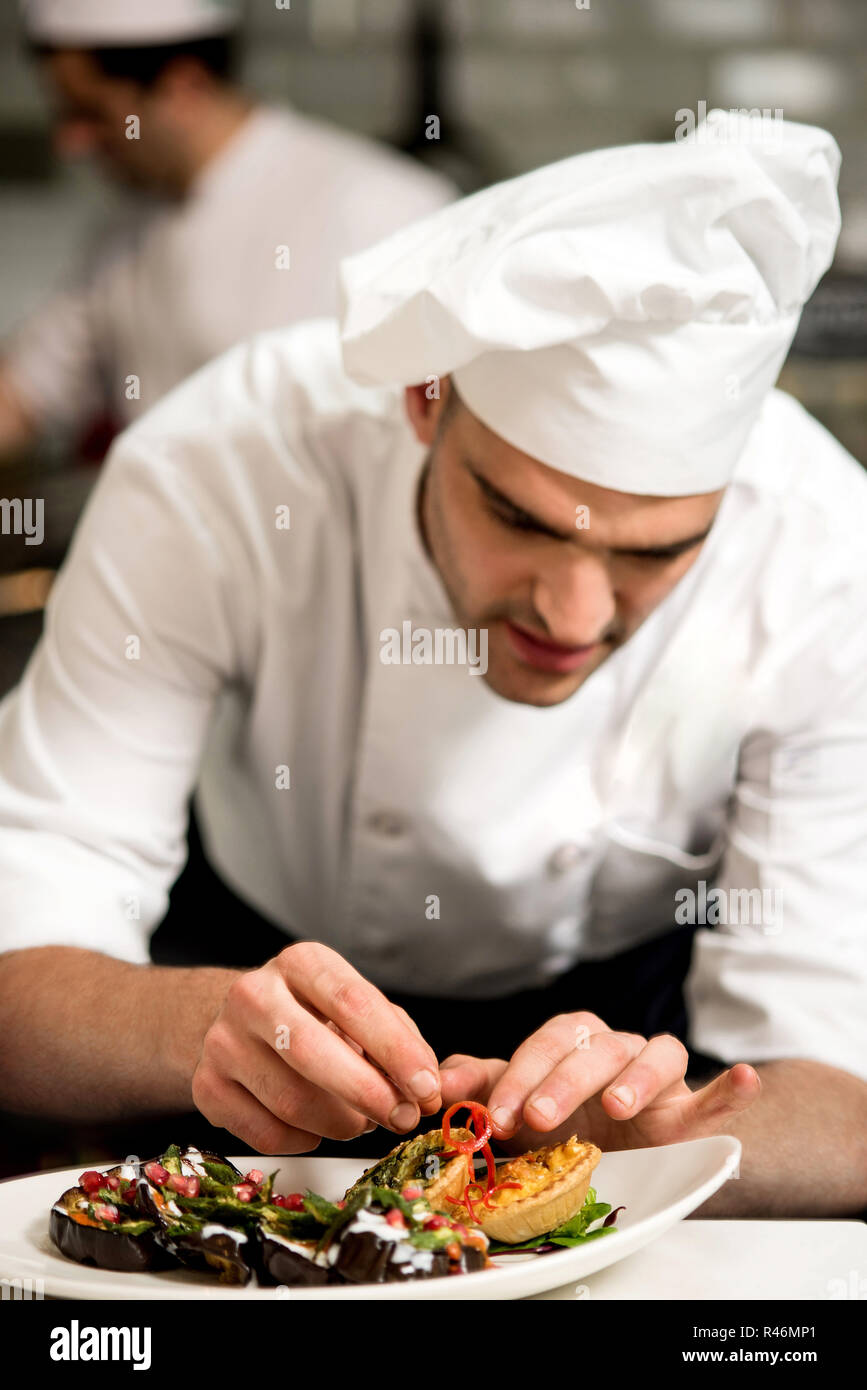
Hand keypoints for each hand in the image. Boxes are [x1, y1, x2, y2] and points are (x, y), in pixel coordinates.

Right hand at [192, 942, 441, 1152]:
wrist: (243, 1024)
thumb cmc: (317, 1017)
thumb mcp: (361, 1011)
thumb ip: (404, 1042)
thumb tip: (439, 1084)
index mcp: (301, 963)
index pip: (353, 1002)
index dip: (396, 1050)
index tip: (426, 1087)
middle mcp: (254, 994)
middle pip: (314, 1052)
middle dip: (369, 1093)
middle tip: (403, 1117)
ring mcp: (222, 1041)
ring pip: (292, 1102)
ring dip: (341, 1123)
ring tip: (359, 1120)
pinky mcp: (205, 1087)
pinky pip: (267, 1134)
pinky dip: (306, 1140)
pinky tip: (316, 1125)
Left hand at [438, 1011, 760, 1151]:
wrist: (609, 1149)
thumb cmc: (562, 1118)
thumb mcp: (516, 1103)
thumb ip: (481, 1086)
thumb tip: (440, 1079)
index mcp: (572, 1041)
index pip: (547, 1043)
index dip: (520, 1074)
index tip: (495, 1114)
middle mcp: (615, 1048)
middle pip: (595, 1047)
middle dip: (564, 1080)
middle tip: (538, 1117)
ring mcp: (654, 1076)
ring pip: (652, 1055)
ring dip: (635, 1077)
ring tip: (618, 1105)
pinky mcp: (687, 1111)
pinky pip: (713, 1095)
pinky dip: (731, 1089)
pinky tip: (744, 1080)